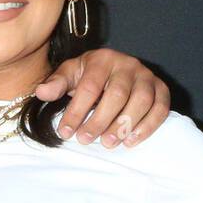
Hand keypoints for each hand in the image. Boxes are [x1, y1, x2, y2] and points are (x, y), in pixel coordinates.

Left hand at [34, 48, 169, 147]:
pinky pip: (161, 107)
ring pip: (141, 101)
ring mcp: (146, 76)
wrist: (114, 68)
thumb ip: (56, 83)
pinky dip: (147, 126)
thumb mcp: (70, 74)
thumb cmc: (89, 75)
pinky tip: (130, 140)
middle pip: (117, 95)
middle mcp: (127, 65)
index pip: (90, 87)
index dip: (77, 111)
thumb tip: (41, 92)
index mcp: (102, 59)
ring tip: (107, 143)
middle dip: (100, 120)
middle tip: (85, 140)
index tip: (65, 132)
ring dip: (124, 125)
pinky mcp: (161, 88)